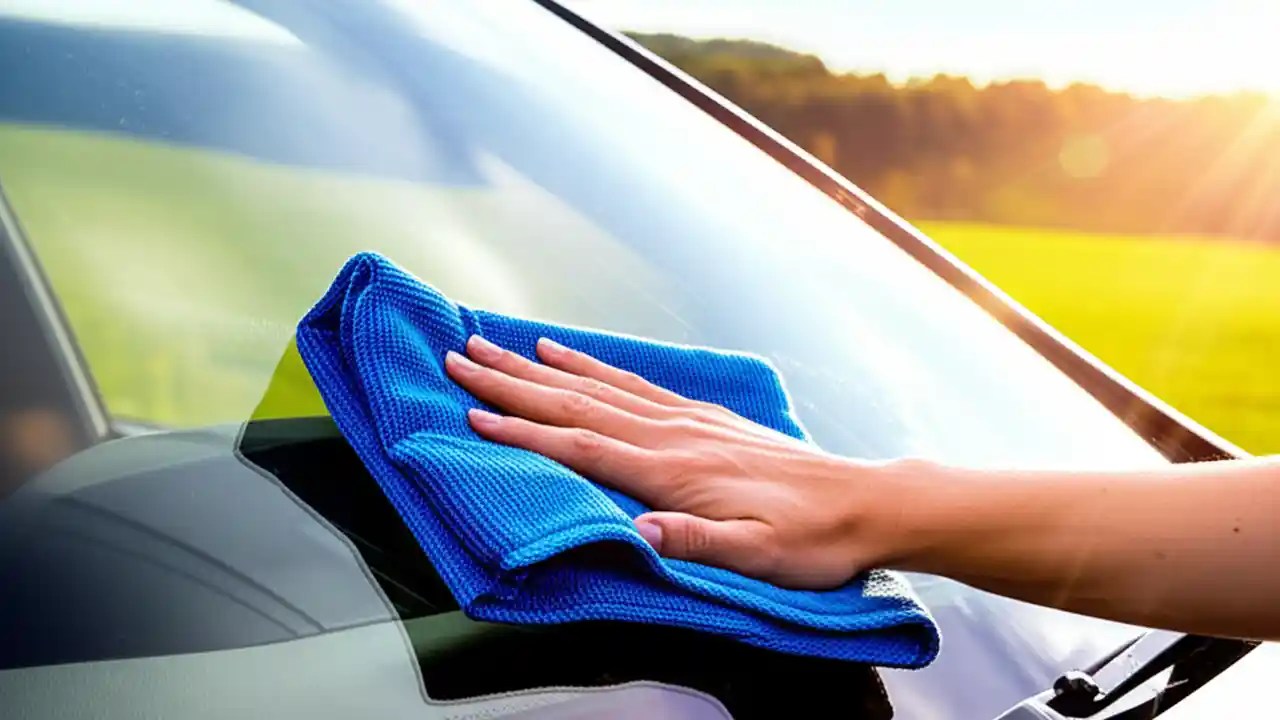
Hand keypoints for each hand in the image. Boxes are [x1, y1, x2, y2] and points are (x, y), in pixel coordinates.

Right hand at [444, 335, 913, 588]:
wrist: (861, 502)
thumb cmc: (808, 539)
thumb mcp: (758, 556)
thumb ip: (697, 542)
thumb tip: (637, 534)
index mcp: (674, 471)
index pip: (583, 445)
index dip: (524, 430)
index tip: (473, 414)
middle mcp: (671, 433)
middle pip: (575, 400)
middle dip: (512, 382)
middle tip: (458, 359)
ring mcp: (684, 418)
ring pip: (595, 384)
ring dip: (538, 365)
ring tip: (493, 346)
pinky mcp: (699, 414)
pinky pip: (630, 381)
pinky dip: (590, 362)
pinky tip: (565, 351)